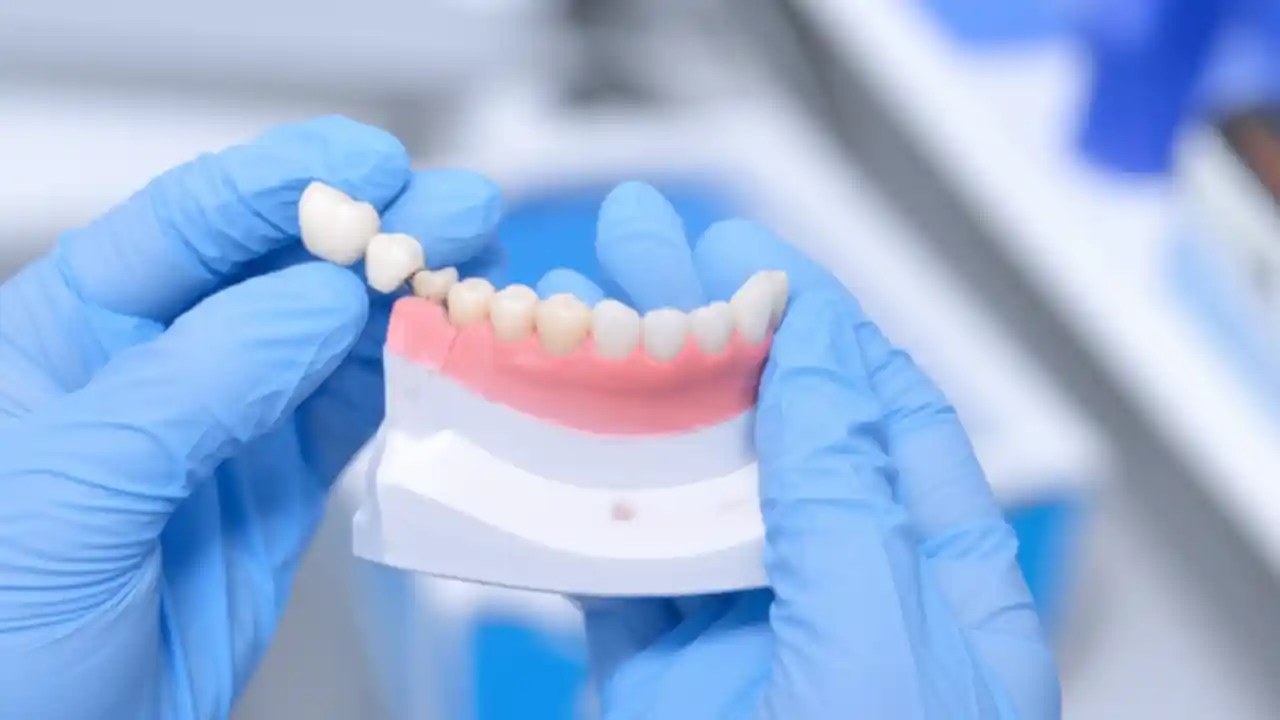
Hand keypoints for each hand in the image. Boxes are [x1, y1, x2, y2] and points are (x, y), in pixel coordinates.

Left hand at [0, 117, 502, 718]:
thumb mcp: (70, 493)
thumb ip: (196, 384)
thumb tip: (318, 299)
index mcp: (67, 334)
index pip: (187, 226)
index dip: (286, 183)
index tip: (372, 165)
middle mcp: (155, 366)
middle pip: (279, 271)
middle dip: (375, 234)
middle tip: (462, 214)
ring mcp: (221, 430)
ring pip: (332, 340)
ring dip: (409, 303)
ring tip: (482, 274)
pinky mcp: (274, 495)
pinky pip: (352, 419)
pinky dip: (411, 385)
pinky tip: (452, 357)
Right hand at [565, 183, 1058, 718]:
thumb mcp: (884, 637)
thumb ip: (845, 490)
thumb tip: (823, 342)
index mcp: (939, 589)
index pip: (887, 421)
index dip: (820, 327)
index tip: (751, 257)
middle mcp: (841, 598)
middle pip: (766, 434)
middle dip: (699, 330)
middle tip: (635, 240)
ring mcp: (745, 636)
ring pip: (677, 491)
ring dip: (618, 401)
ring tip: (560, 312)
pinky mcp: (657, 680)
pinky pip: (610, 572)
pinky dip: (568, 505)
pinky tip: (535, 430)